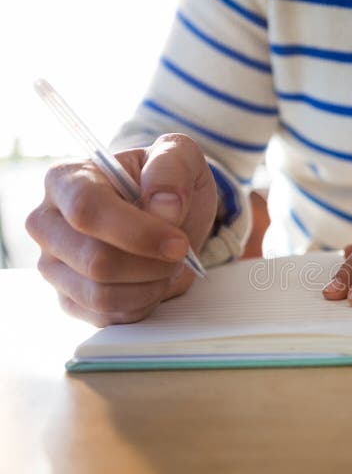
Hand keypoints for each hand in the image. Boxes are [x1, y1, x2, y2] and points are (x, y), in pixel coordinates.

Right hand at [26, 133, 216, 325]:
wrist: (168, 215)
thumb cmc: (166, 183)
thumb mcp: (180, 156)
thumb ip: (172, 167)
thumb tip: (164, 206)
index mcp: (67, 180)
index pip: (88, 211)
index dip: (138, 233)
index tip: (179, 242)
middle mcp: (48, 224)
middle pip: (95, 261)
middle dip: (152, 264)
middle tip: (180, 251)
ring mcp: (54, 265)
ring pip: (102, 295)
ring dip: (151, 285)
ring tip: (168, 265)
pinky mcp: (69, 299)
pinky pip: (108, 317)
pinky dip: (144, 303)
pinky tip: (153, 281)